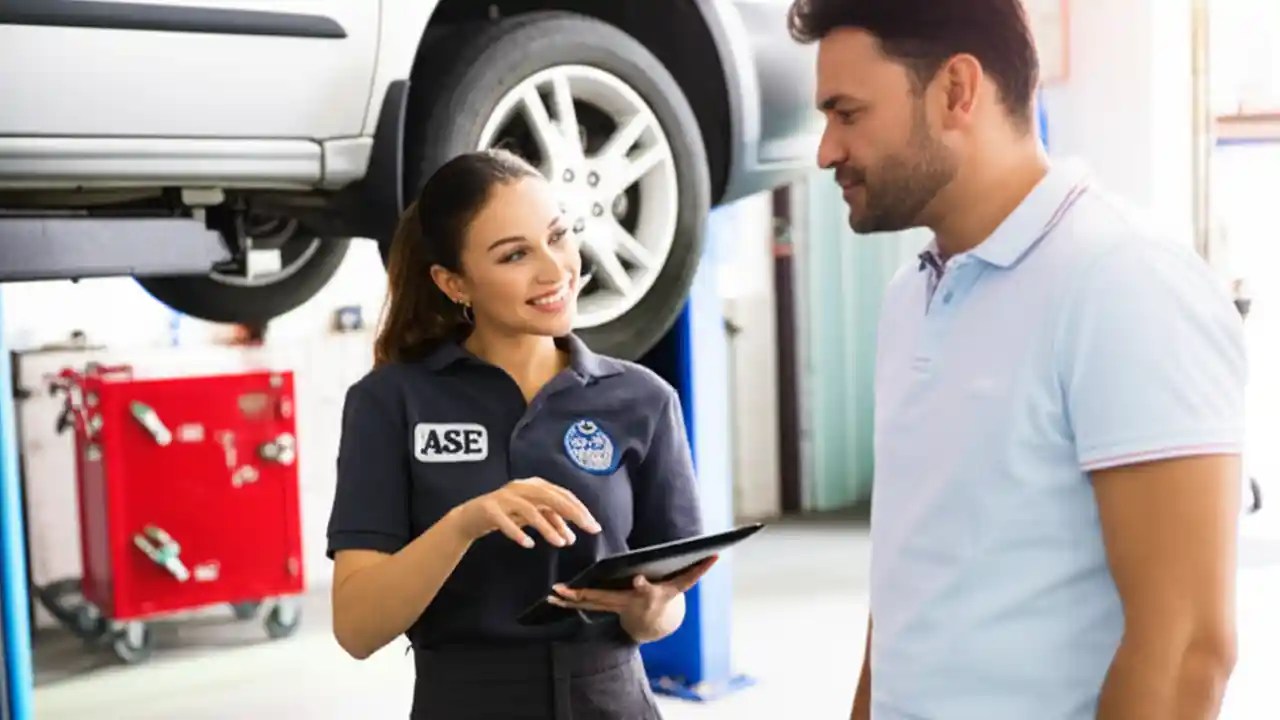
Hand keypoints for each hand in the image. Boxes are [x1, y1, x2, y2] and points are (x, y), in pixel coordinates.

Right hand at [448, 477, 601, 547]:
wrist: (472, 516)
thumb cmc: (506, 513)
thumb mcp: (532, 516)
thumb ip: (552, 521)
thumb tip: (571, 537)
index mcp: (534, 485)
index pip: (562, 494)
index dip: (580, 509)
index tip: (594, 526)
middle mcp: (521, 487)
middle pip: (551, 498)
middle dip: (572, 513)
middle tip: (587, 529)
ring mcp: (504, 498)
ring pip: (530, 510)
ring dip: (548, 528)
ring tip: (560, 543)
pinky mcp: (489, 510)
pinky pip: (505, 522)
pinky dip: (517, 533)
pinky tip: (528, 544)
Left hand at [546, 556, 717, 637]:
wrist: (654, 623)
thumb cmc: (667, 596)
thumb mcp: (682, 584)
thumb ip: (697, 570)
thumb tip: (717, 554)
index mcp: (651, 596)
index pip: (652, 590)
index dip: (646, 586)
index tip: (638, 580)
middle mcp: (631, 604)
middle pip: (610, 599)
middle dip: (593, 595)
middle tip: (576, 591)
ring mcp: (616, 607)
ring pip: (591, 603)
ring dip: (572, 598)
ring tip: (554, 592)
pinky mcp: (604, 607)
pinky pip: (584, 605)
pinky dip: (568, 601)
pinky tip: (550, 597)